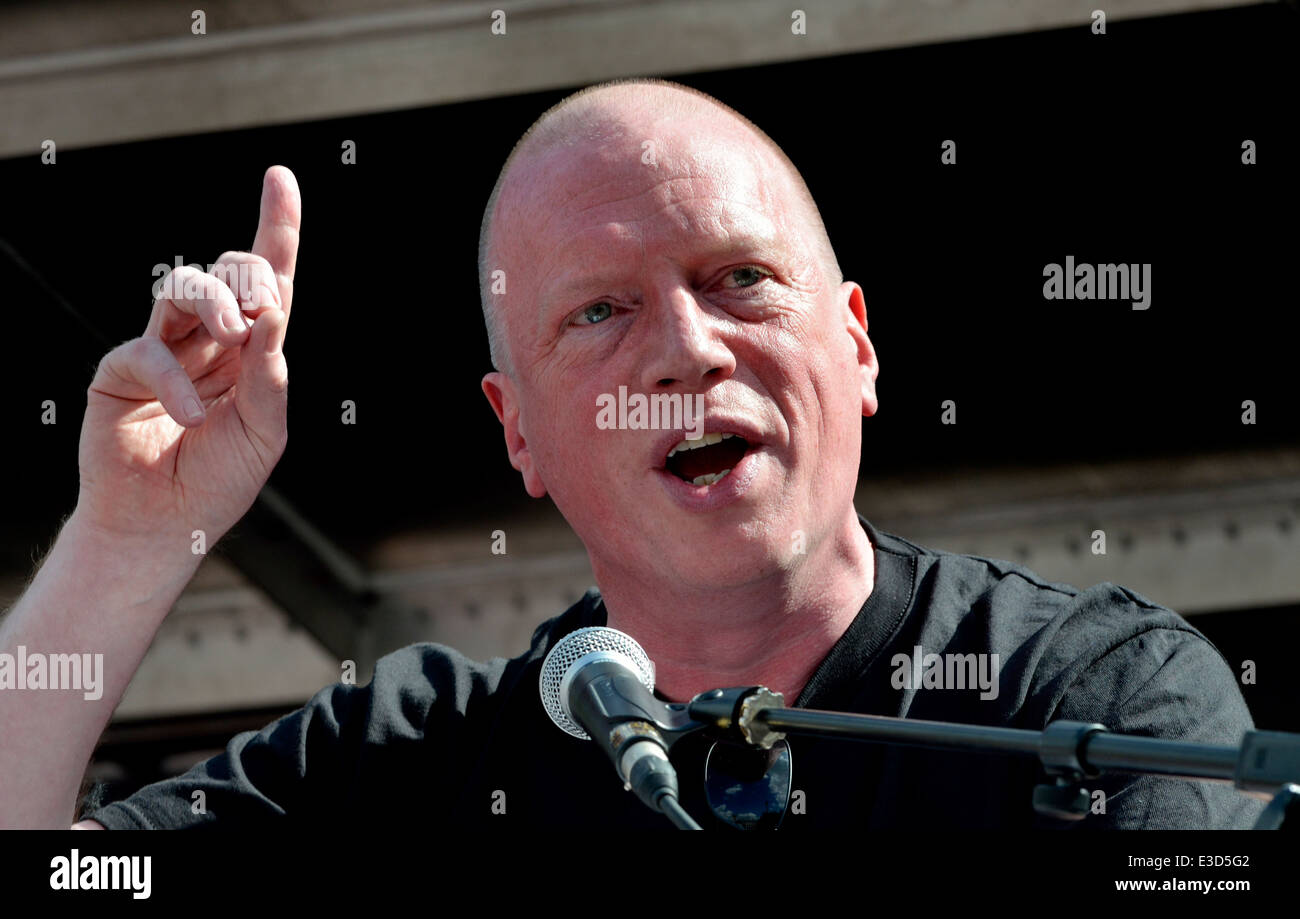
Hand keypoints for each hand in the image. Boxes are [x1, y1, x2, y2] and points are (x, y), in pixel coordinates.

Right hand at [75, 166, 300, 548]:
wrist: (164, 525)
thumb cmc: (218, 480)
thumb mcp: (264, 433)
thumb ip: (270, 377)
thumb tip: (273, 316)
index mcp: (252, 351)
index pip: (268, 282)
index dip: (276, 228)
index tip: (280, 177)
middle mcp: (210, 340)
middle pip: (231, 271)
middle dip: (251, 279)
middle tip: (258, 321)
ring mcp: (165, 348)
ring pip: (185, 286)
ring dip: (217, 303)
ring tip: (234, 339)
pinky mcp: (122, 369)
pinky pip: (148, 351)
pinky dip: (176, 382)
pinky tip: (192, 416)